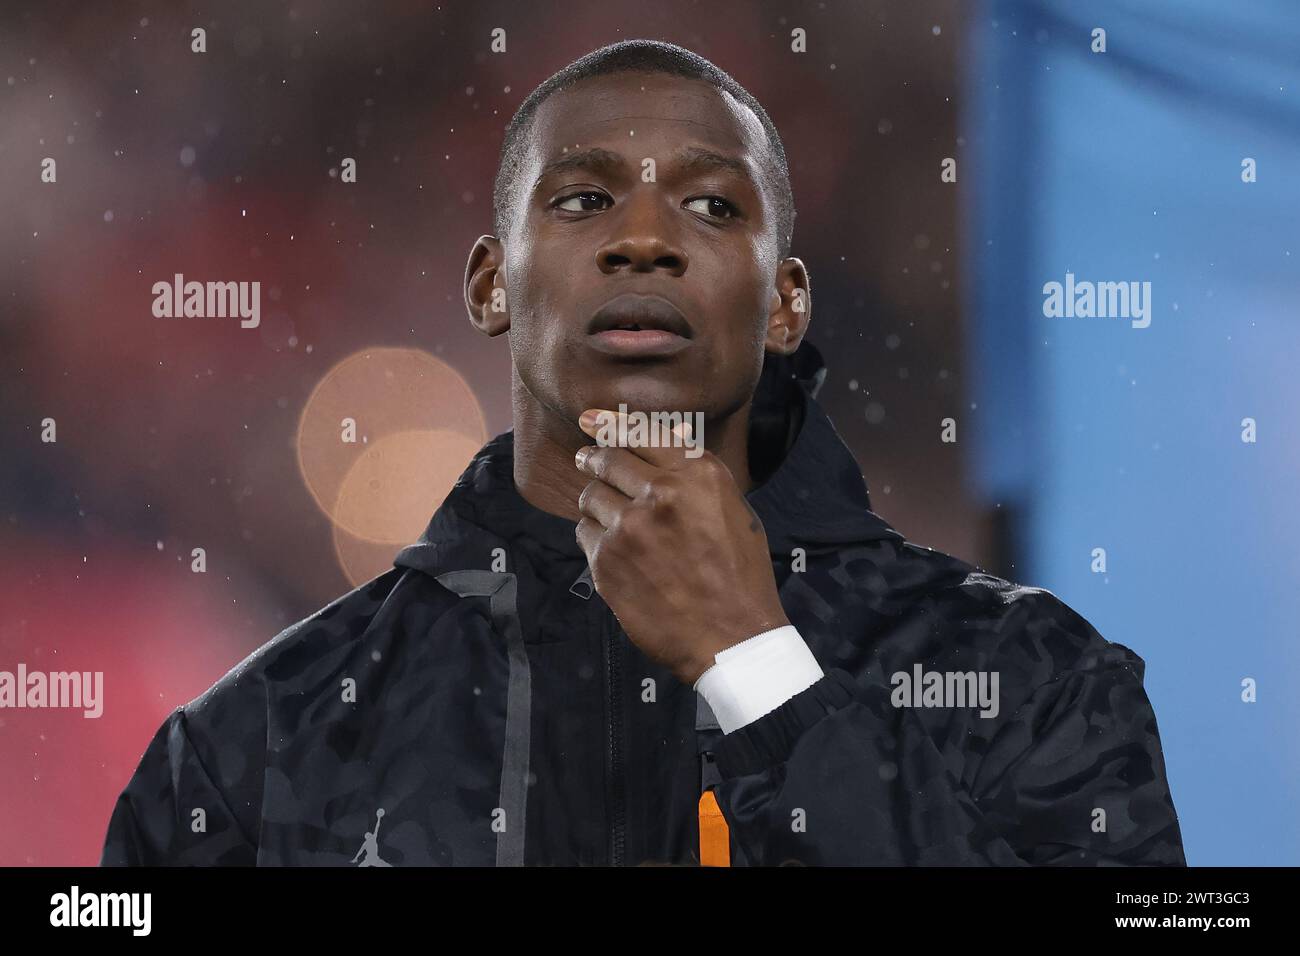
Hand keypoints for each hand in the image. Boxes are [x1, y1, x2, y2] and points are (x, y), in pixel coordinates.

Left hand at [573, 407, 789, 685]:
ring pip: (590, 496)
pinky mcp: (606, 562)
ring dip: (596, 501)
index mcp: (697, 474)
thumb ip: (695, 474)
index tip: (591, 418)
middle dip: (593, 457)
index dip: (609, 423)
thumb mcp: (733, 511)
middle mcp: (660, 493)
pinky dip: (595, 538)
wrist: (731, 637)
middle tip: (586, 458)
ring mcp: (628, 528)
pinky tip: (616, 552)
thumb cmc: (739, 574)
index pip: (640, 432)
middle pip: (607, 459)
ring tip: (609, 515)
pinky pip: (585, 534)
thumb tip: (666, 437)